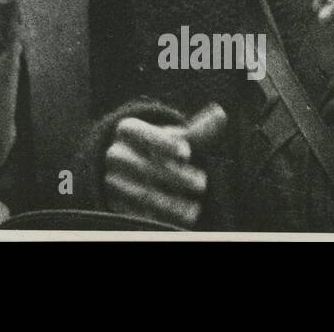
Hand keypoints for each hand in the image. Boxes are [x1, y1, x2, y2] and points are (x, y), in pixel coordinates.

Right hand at [104, 112, 220, 228]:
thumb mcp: (176, 140)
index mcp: (127, 130)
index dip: (161, 142)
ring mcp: (112, 180)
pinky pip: (137, 214)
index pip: (136, 131)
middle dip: (174, 177)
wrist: (133, 173)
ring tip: (195, 208)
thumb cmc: (161, 151)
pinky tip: (180, 219)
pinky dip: (159, 218)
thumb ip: (196, 132)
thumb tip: (221, 114)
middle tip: (202, 184)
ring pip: (140, 193)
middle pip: (141, 166)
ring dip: (170, 203)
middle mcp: (114, 153)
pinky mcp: (115, 205)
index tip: (187, 153)